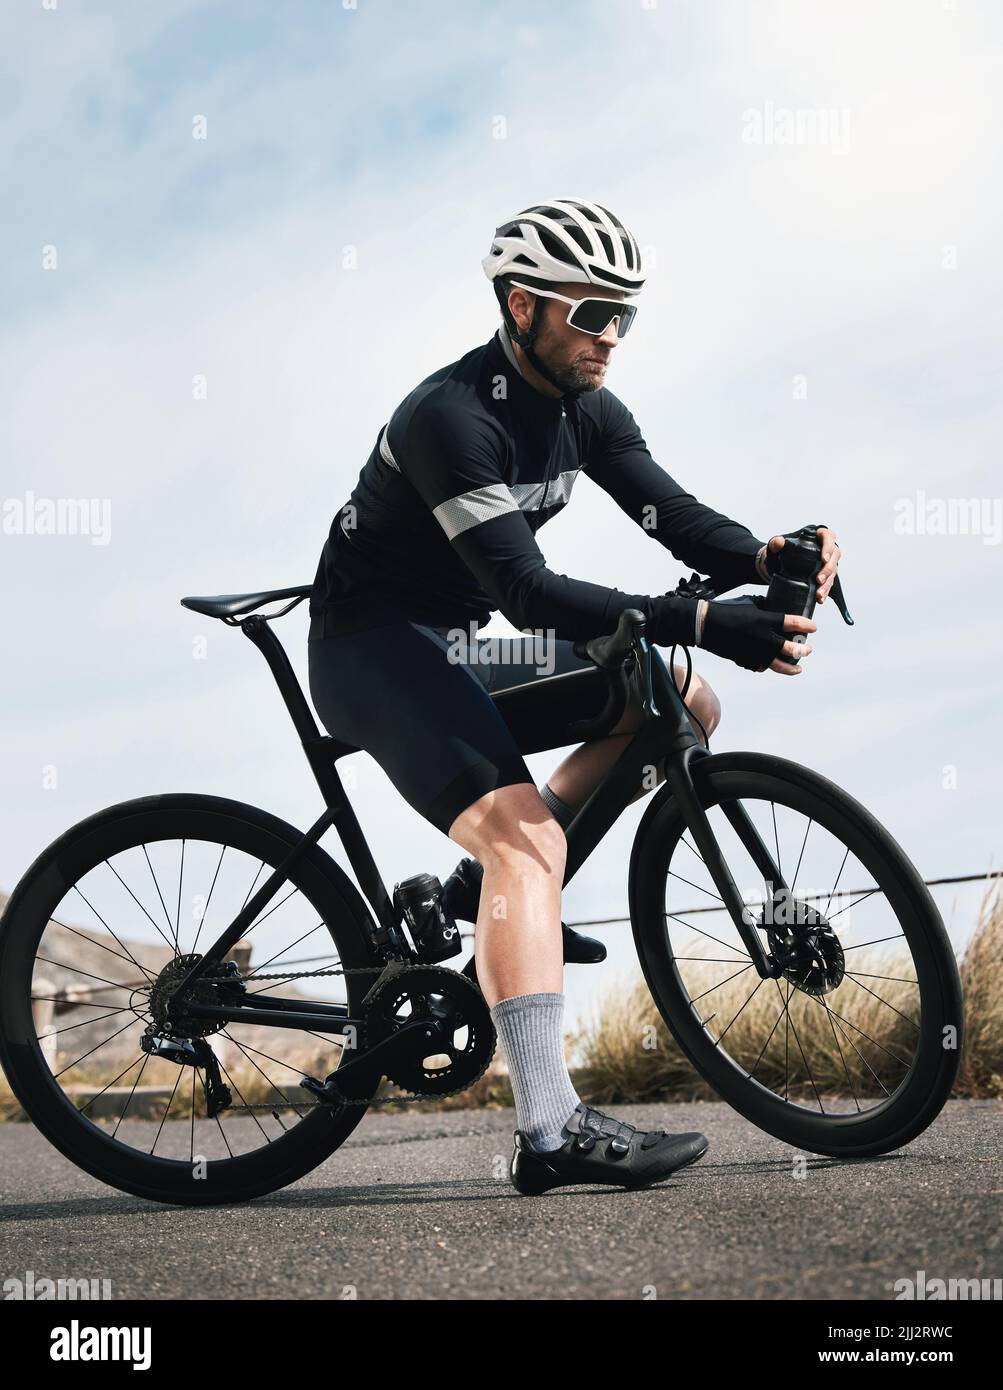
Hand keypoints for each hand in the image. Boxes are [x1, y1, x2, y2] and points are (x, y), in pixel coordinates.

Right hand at [696, 599, 815, 674]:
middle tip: (808, 649)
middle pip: (790, 649)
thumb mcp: (749, 604)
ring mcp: (754, 651)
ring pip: (778, 665)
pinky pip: (760, 666)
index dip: (806, 625)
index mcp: (764, 620)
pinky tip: (771, 665)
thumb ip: (765, 609)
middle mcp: (762, 638)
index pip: (792, 623)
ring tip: (799, 668)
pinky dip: (767, 666)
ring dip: (791, 667)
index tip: (813, 628)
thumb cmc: (726, 610)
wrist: (705, 624)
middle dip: (803, 649)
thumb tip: (776, 610)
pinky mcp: (744, 660)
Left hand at [761, 527, 841, 604]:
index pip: (828, 537)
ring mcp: (827, 561)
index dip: (828, 547)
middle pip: (835, 556)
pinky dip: (825, 591)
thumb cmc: (781, 549)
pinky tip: (820, 598)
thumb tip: (778, 542)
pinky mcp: (825, 573)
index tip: (823, 559)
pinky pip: (829, 582)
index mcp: (817, 535)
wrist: (778, 562)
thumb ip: (775, 543)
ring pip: (833, 571)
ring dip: (827, 583)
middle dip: (828, 569)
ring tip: (818, 593)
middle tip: (819, 579)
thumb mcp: (776, 545)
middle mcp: (826, 547)